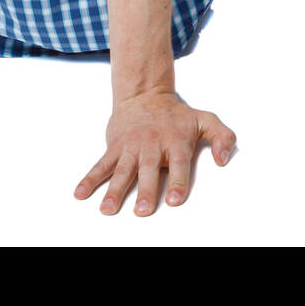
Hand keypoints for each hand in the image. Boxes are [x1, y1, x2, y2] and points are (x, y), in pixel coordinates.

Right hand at [74, 91, 235, 215]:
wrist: (144, 94)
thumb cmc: (176, 115)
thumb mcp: (204, 119)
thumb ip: (222, 137)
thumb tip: (224, 159)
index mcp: (175, 141)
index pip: (179, 164)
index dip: (178, 182)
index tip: (175, 200)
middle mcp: (152, 145)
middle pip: (148, 170)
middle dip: (145, 190)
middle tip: (142, 211)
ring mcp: (131, 147)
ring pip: (122, 170)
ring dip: (114, 190)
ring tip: (108, 209)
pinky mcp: (115, 147)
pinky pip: (101, 164)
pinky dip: (90, 178)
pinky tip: (81, 193)